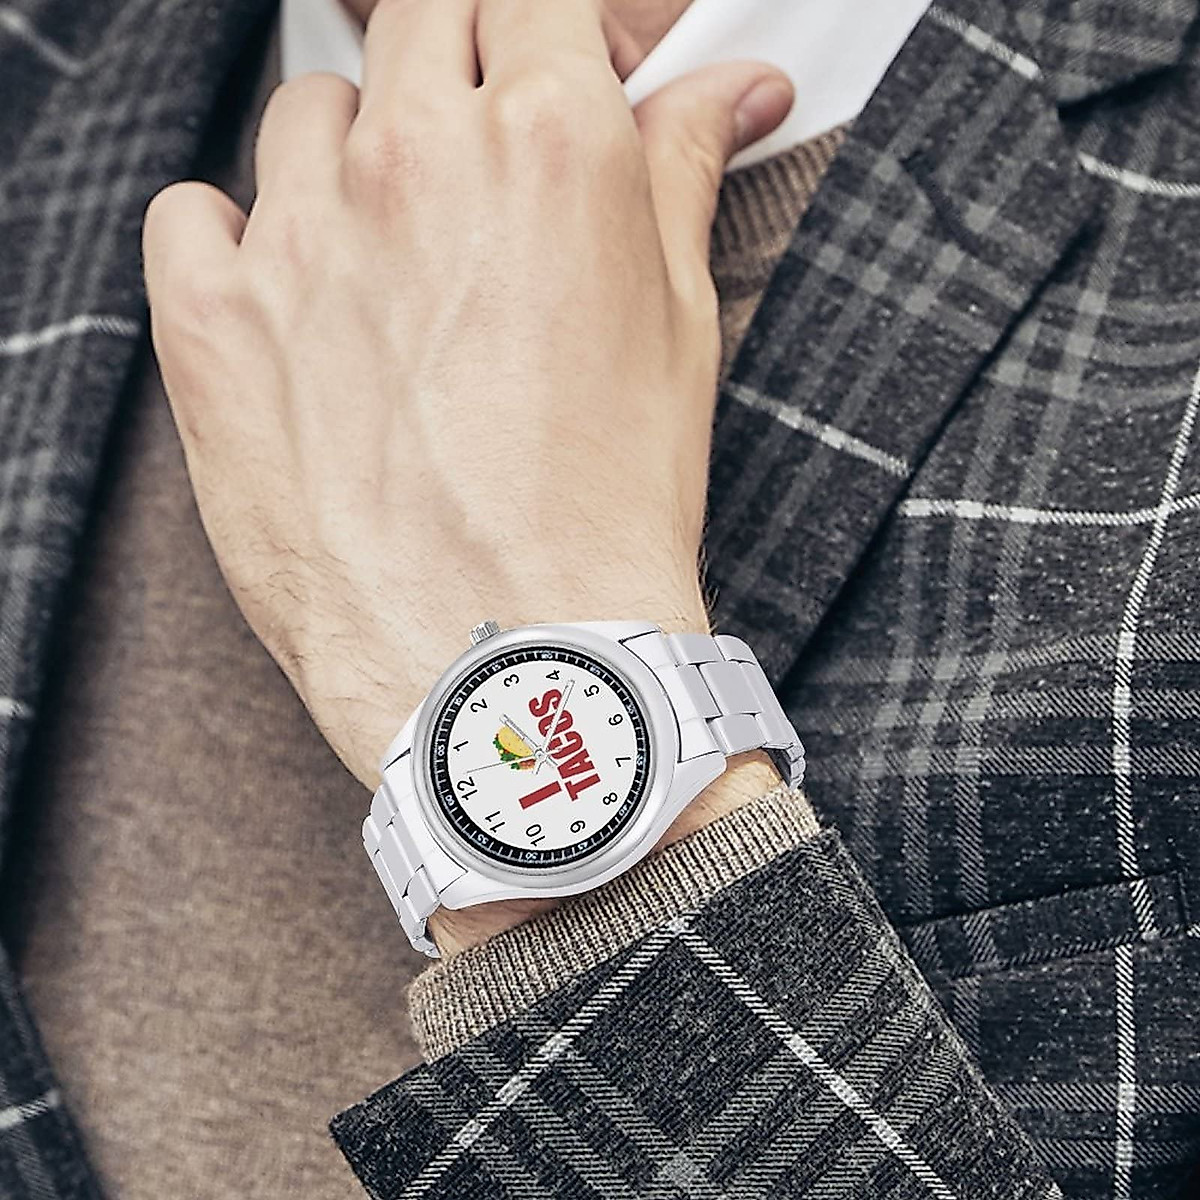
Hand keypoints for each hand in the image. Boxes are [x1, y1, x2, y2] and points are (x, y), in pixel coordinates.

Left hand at [143, 0, 792, 945]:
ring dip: (355, 157)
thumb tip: (731, 89)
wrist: (515, 661)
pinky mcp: (213, 324)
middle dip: (458, 73)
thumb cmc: (611, 515)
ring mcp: (302, 236)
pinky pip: (194, 212)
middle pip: (416, 24)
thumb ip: (682, 174)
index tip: (548, 83)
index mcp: (549, 145)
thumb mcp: (680, 332)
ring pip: (309, 114)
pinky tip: (291, 298)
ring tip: (395, 264)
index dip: (545, 35)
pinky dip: (237, 235)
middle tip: (481, 168)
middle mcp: (416, 161)